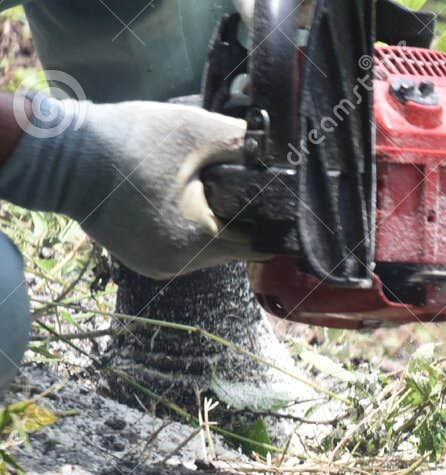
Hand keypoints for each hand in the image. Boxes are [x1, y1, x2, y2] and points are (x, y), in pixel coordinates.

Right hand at [0, 95, 256, 279]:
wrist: (60, 156)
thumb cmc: (127, 141)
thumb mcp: (194, 130)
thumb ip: (244, 144)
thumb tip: (279, 151)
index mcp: (199, 240)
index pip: (258, 242)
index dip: (270, 218)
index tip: (274, 197)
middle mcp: (181, 264)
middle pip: (234, 247)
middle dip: (241, 219)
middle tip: (240, 187)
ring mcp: (160, 267)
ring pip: (210, 251)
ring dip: (215, 225)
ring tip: (209, 192)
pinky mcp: (143, 261)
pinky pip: (183, 250)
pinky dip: (189, 230)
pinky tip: (184, 204)